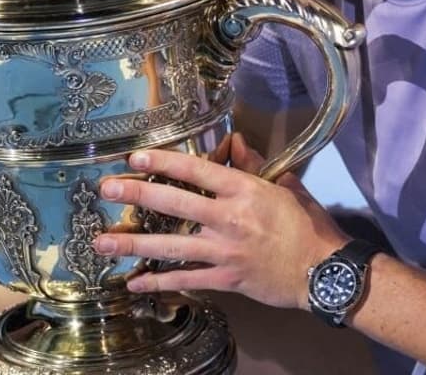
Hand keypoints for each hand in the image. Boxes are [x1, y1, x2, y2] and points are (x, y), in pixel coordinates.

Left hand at [93, 134, 348, 309]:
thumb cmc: (306, 225)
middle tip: (107, 190)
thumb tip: (234, 142)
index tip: (136, 157)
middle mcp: (229, 218)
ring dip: (133, 244)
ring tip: (102, 241)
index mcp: (243, 190)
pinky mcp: (225, 278)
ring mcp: (224, 250)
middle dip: (137, 196)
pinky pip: (186, 279)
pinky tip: (134, 283)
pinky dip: (158, 283)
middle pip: (174, 204)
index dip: (163, 162)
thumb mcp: (283, 186)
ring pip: (170, 246)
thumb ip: (253, 165)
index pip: (196, 170)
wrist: (323, 270)